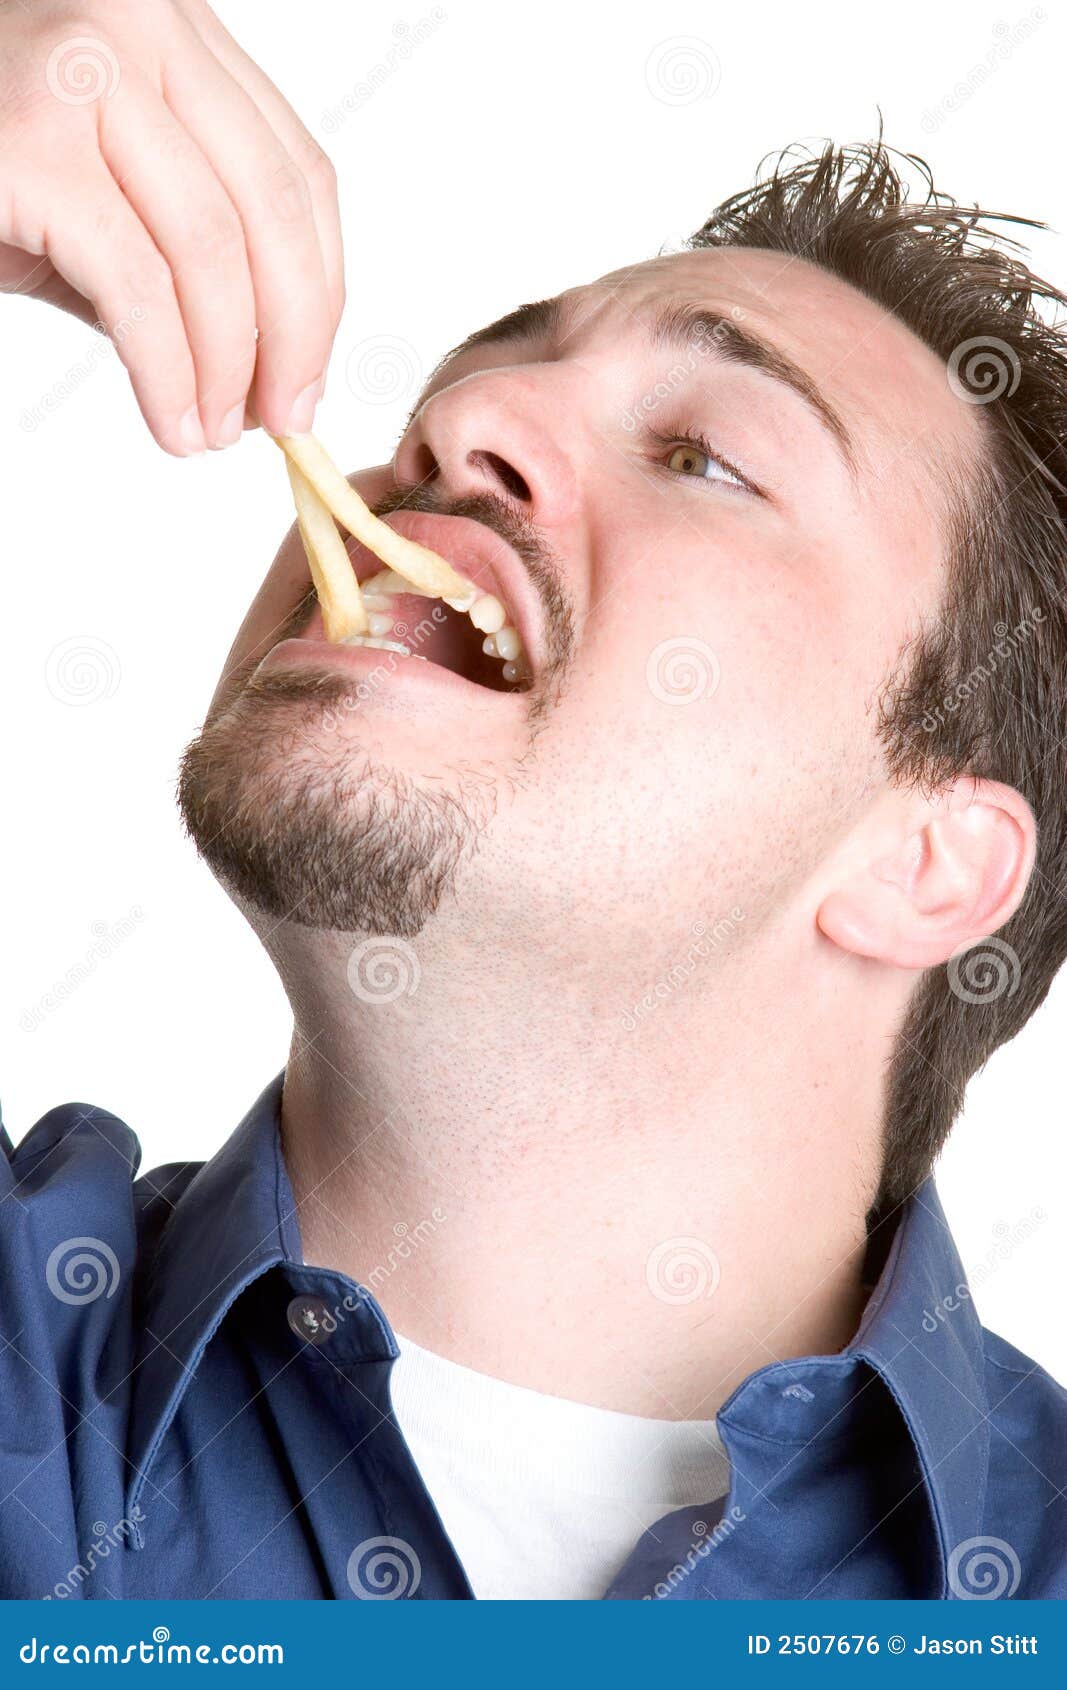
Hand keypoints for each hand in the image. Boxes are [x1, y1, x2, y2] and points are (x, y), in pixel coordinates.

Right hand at [0, 0, 343, 452]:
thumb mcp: (98, 194)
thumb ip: (182, 254)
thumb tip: (259, 372)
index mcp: (172, 29)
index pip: (296, 169)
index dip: (320, 289)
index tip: (309, 376)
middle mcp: (138, 24)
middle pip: (275, 206)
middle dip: (294, 338)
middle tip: (285, 424)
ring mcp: (86, 73)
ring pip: (213, 249)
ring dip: (227, 369)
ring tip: (212, 435)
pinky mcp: (33, 144)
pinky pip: (139, 286)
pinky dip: (169, 374)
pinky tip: (173, 425)